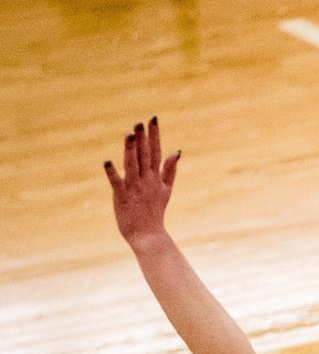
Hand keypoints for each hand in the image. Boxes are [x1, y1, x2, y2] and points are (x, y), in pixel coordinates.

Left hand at [104, 116, 179, 245]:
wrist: (148, 235)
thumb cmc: (155, 212)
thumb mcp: (166, 189)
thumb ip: (170, 170)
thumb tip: (177, 151)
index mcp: (156, 177)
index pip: (157, 152)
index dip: (155, 135)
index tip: (153, 119)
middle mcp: (146, 180)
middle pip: (145, 156)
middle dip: (144, 138)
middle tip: (140, 122)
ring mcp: (135, 188)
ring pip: (132, 165)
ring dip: (131, 150)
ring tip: (129, 134)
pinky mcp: (122, 197)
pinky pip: (117, 183)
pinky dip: (113, 173)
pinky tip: (107, 162)